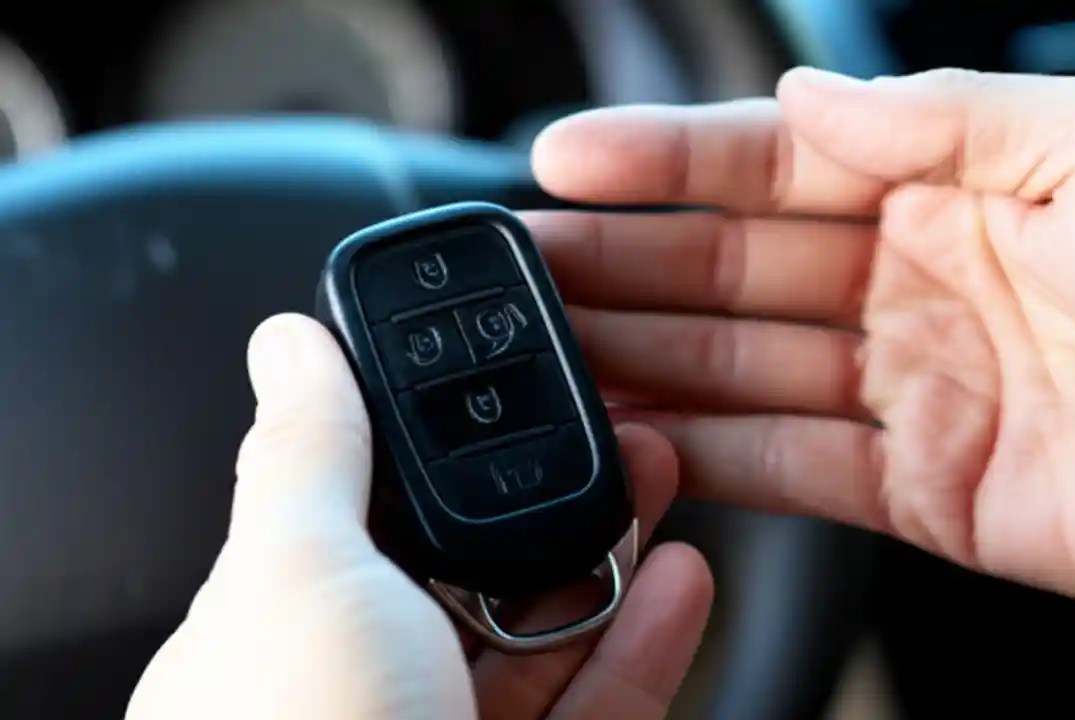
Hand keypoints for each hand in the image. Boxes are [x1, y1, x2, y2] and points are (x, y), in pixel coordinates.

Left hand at [125, 314, 712, 719]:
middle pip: (475, 564)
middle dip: (552, 484)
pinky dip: (646, 641)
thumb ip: (307, 456)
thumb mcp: (293, 578)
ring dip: (615, 551)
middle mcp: (361, 692)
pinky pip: (599, 704)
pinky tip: (686, 579)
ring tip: (668, 473)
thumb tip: (290, 344)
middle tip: (619, 418)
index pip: (366, 504)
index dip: (442, 436)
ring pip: (548, 633)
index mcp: (278, 629)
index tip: (508, 376)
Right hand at [524, 67, 1074, 615]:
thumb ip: (937, 119)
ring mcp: (915, 388)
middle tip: (527, 265)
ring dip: (646, 357)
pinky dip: (711, 455)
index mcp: (956, 184)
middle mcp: (918, 282)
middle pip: (736, 266)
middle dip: (626, 261)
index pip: (776, 164)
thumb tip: (804, 105)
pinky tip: (640, 435)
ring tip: (550, 351)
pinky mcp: (925, 489)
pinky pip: (791, 467)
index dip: (665, 161)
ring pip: (744, 367)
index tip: (564, 161)